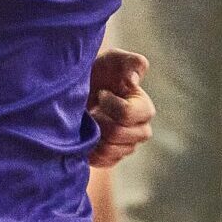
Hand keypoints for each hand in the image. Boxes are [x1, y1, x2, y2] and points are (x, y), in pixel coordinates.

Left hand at [87, 50, 153, 168]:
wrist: (77, 91)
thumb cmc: (99, 71)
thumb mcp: (112, 60)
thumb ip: (129, 63)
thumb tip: (133, 81)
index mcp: (144, 107)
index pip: (128, 114)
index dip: (110, 104)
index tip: (101, 93)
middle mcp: (140, 130)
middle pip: (119, 134)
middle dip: (100, 121)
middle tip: (92, 109)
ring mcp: (127, 146)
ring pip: (111, 150)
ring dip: (94, 135)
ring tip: (88, 121)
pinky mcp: (112, 158)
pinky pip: (104, 161)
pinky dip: (92, 151)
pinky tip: (86, 136)